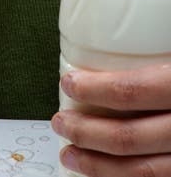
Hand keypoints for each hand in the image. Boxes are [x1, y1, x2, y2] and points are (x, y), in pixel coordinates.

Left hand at [51, 63, 170, 174]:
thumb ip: (154, 61)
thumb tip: (119, 49)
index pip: (132, 91)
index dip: (94, 89)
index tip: (70, 83)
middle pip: (129, 136)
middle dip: (85, 132)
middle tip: (60, 122)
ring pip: (143, 170)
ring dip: (97, 165)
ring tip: (69, 155)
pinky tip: (102, 171)